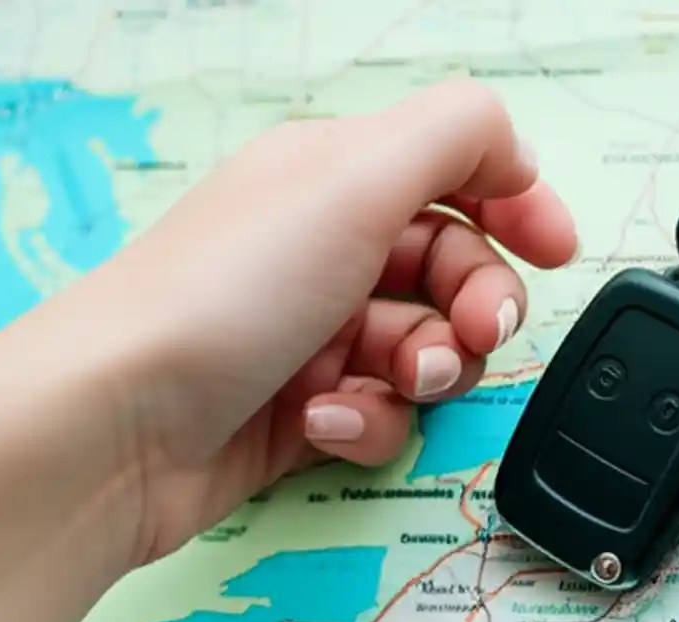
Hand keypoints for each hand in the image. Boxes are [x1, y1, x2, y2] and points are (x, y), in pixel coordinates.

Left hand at [8, 78, 576, 566]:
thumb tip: (516, 150)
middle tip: (477, 333)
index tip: (556, 249)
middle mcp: (329, 248)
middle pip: (456, 270)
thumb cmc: (230, 293)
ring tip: (387, 383)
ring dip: (424, 371)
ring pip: (430, 350)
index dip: (517, 205)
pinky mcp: (309, 407)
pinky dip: (369, 422)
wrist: (122, 428)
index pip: (456, 172)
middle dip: (479, 306)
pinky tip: (322, 422)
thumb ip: (458, 137)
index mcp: (338, 178)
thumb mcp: (356, 180)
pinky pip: (385, 413)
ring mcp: (318, 332)